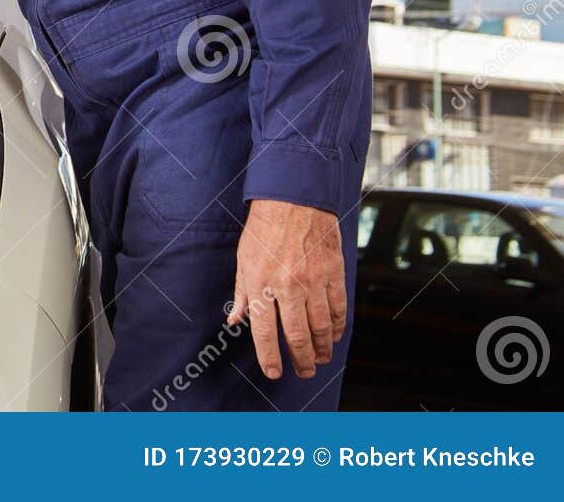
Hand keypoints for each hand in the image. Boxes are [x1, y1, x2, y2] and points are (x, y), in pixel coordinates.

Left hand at [226, 198, 347, 379]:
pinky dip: (338, 327)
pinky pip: (339, 308)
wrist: (292, 201)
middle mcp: (287, 286)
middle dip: (301, 360)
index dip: (269, 357)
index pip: (264, 331)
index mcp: (260, 283)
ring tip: (320, 359)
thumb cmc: (264, 231)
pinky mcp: (333, 273)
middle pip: (297, 335)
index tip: (274, 372)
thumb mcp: (243, 261)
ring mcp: (313, 280)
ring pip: (322, 327)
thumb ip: (242, 295)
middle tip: (304, 372)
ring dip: (322, 348)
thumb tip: (235, 322)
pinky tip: (334, 336)